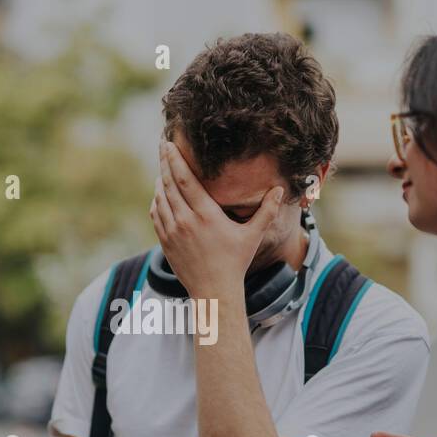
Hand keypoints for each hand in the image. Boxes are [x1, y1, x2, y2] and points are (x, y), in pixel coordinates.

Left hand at [150, 140, 279, 295]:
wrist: (214, 291)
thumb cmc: (235, 263)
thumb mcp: (253, 236)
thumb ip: (266, 211)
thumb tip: (279, 189)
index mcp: (206, 215)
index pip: (185, 180)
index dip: (175, 160)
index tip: (168, 144)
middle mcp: (185, 221)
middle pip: (169, 184)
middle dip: (165, 162)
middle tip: (162, 146)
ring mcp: (172, 232)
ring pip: (160, 198)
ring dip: (160, 181)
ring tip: (163, 169)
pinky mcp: (165, 242)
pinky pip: (156, 214)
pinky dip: (157, 201)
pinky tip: (161, 194)